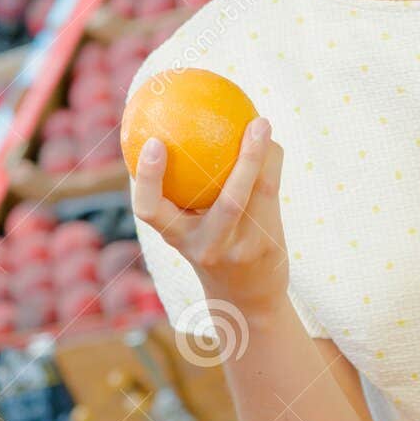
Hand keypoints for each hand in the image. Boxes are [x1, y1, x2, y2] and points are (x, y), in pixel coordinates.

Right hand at [130, 117, 289, 320]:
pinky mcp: (265, 247)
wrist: (245, 299)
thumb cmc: (210, 246)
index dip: (148, 179)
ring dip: (265, 157)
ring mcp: (241, 249)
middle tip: (252, 122)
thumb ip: (180, 186)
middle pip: (230, 204)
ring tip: (262, 123)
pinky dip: (270, 163)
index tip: (152, 143)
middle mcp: (206, 246)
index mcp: (175, 236)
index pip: (150, 210)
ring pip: (260, 196)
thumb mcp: (188, 225)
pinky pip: (270, 195)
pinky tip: (270, 142)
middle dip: (247, 163)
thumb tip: (175, 121)